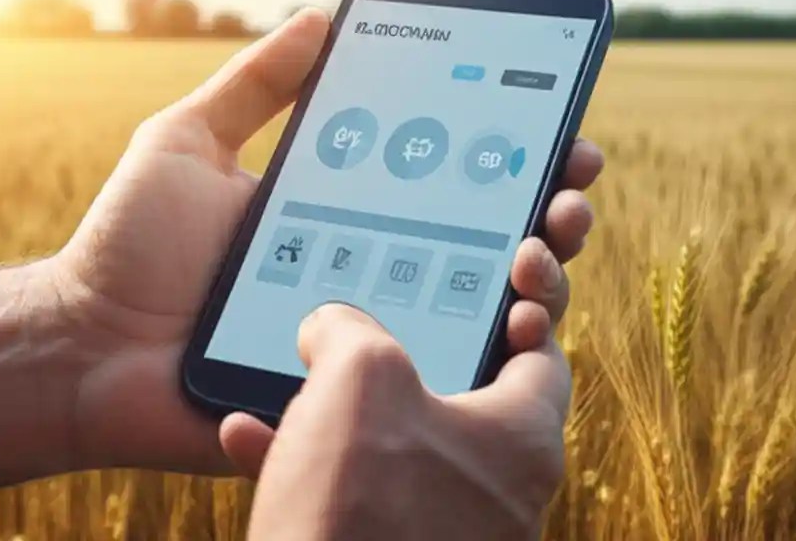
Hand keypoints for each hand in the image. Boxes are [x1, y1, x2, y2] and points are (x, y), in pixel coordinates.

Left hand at [50, 9, 603, 473]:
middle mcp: (369, 282)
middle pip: (485, 258)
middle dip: (548, 225)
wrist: (81, 350)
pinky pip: (428, 393)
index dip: (516, 168)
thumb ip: (253, 85)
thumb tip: (322, 15)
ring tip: (544, 257)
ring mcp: (365, 348)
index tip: (564, 140)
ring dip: (536, 292)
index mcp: (346, 222)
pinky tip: (513, 327)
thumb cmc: (130, 247)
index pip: (451, 192)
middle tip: (568, 201)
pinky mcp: (348, 407)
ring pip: (477, 326)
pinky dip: (485, 363)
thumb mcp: (187, 142)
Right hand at [222, 270, 572, 539]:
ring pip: (398, 448)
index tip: (482, 280)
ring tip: (296, 378)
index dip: (516, 304)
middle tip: (373, 323)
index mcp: (521, 441)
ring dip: (342, 410)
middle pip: (465, 398)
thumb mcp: (357, 377)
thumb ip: (353, 330)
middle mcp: (502, 495)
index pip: (544, 355)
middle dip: (407, 354)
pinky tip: (251, 439)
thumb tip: (334, 329)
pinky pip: (359, 498)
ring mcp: (451, 536)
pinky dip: (314, 467)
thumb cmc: (358, 507)